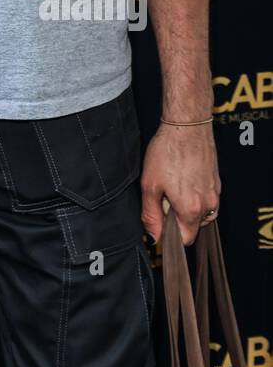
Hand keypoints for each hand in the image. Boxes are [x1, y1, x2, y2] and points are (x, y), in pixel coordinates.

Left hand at [140, 123, 219, 246]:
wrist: (187, 126)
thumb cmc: (167, 152)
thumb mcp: (150, 185)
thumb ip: (151, 214)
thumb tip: (154, 236)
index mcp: (191, 210)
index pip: (185, 240)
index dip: (170, 234)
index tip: (160, 221)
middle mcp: (208, 205)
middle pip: (193, 226)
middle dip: (178, 219)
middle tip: (164, 198)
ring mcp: (215, 193)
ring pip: (201, 213)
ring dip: (187, 207)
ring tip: (173, 186)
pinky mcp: (217, 182)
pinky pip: (206, 198)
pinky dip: (195, 195)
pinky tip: (183, 178)